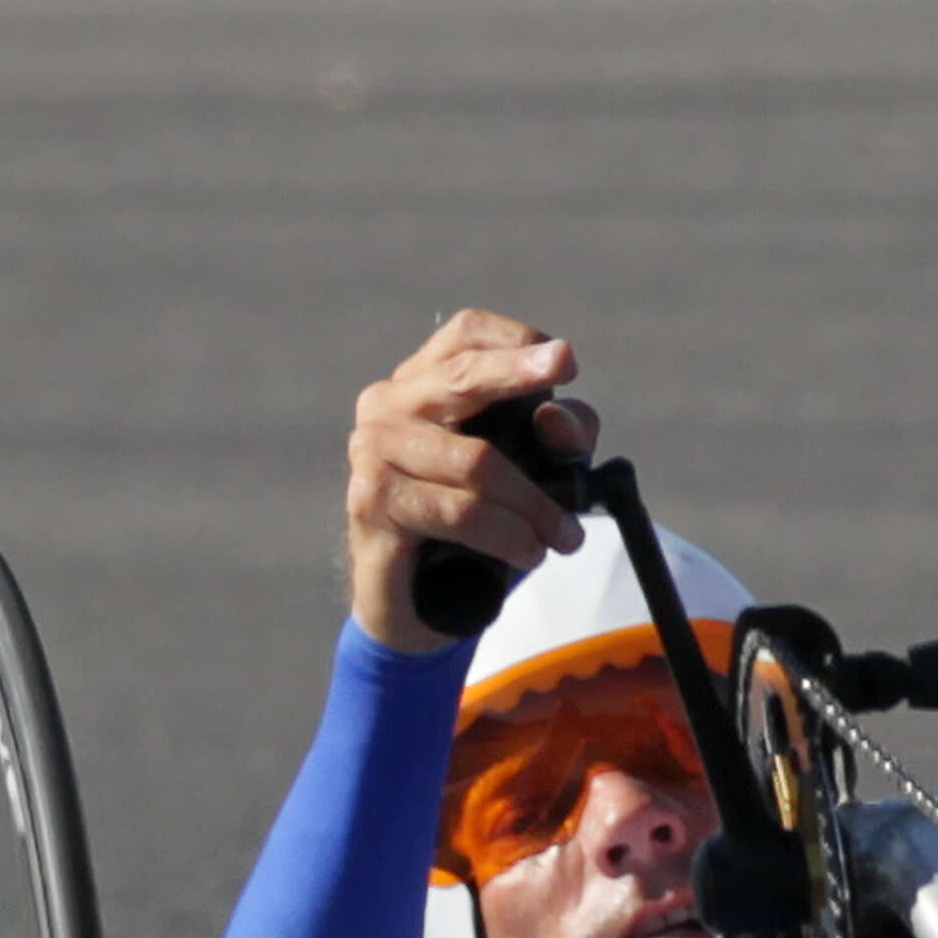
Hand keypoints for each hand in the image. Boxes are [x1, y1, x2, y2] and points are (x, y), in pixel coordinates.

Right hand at [344, 309, 598, 648]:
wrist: (422, 604)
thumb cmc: (476, 526)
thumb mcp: (532, 473)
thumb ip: (556, 439)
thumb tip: (558, 421)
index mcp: (424, 383)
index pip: (465, 333)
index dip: (516, 341)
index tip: (565, 362)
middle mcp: (388, 405)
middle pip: (464, 377)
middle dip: (521, 379)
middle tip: (567, 386)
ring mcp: (371, 450)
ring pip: (476, 461)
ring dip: (534, 505)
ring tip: (564, 538)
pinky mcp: (370, 501)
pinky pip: (459, 512)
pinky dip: (507, 534)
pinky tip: (528, 553)